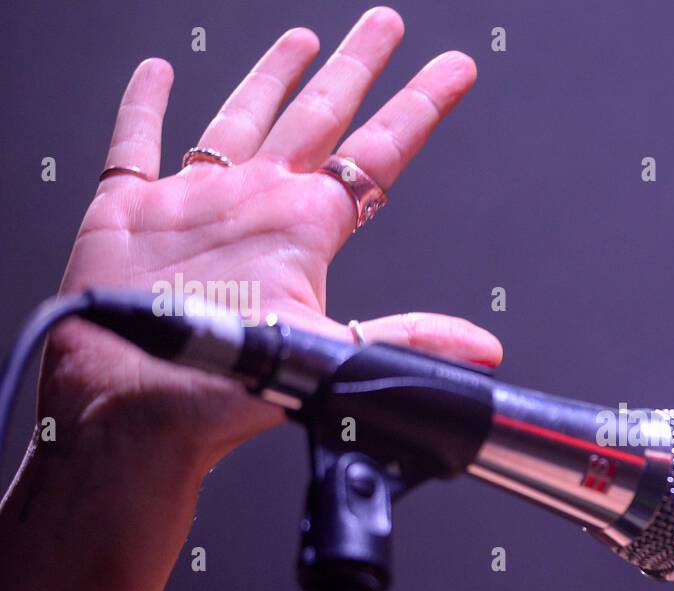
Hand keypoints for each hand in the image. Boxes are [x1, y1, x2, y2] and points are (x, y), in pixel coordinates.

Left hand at [43, 7, 501, 476]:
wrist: (134, 404)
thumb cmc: (225, 387)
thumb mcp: (335, 360)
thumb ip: (410, 340)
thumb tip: (481, 348)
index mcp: (304, 225)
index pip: (380, 152)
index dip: (422, 106)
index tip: (454, 69)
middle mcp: (251, 195)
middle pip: (317, 112)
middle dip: (358, 64)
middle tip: (385, 23)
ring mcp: (188, 195)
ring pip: (240, 113)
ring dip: (275, 72)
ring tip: (302, 39)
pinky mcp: (127, 210)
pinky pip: (134, 141)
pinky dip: (143, 104)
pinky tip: (155, 72)